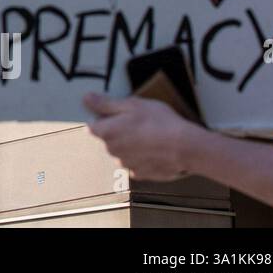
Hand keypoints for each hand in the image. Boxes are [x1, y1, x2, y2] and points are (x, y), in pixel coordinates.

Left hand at [83, 92, 204, 181]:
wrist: (186, 147)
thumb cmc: (158, 122)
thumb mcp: (131, 104)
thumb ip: (105, 103)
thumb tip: (85, 99)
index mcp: (107, 133)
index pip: (93, 125)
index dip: (105, 117)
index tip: (120, 114)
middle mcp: (112, 151)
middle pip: (108, 138)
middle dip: (119, 130)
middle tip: (139, 122)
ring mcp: (126, 164)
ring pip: (122, 151)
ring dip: (131, 144)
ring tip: (150, 136)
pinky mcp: (141, 174)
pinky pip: (136, 163)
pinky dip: (142, 157)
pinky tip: (155, 150)